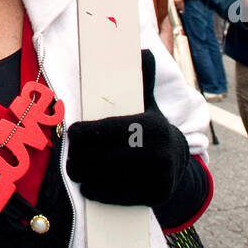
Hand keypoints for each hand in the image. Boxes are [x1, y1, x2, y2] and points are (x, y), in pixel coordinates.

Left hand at [65, 50, 190, 206]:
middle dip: (82, 158)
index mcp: (152, 125)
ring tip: (75, 172)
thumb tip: (142, 50)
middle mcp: (159, 151)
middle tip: (69, 159)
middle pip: (107, 157)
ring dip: (87, 176)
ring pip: (111, 178)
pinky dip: (101, 192)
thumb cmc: (151, 128)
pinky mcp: (157, 196)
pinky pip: (121, 196)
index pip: (110, 129)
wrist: (178, 160)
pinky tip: (89, 188)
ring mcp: (159, 176)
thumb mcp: (148, 103)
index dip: (87, 132)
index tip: (71, 133)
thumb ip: (141, 79)